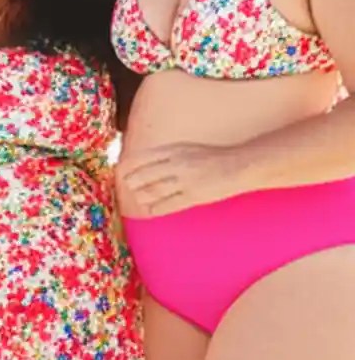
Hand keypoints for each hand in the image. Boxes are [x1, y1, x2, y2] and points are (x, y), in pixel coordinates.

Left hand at [116, 141, 248, 216]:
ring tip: (138, 198)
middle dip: (132, 183)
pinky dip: (155, 208)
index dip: (126, 167)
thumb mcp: (186, 148)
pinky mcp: (193, 196)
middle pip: (142, 176)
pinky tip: (149, 210)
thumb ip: (166, 156)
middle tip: (127, 187)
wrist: (239, 166)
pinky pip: (168, 205)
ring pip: (152, 191)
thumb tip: (143, 164)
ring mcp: (184, 181)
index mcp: (173, 150)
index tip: (119, 172)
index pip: (140, 158)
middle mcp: (175, 164)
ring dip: (142, 196)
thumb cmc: (212, 157)